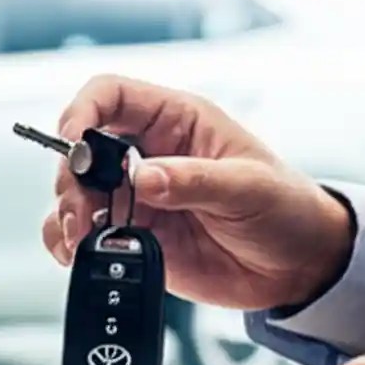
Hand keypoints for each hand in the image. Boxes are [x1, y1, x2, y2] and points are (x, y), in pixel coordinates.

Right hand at [43, 75, 355, 310]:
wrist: (298, 268)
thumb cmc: (286, 210)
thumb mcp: (249, 188)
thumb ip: (194, 181)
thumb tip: (143, 178)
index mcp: (177, 122)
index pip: (112, 96)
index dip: (84, 111)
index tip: (74, 142)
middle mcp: (148, 156)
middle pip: (82, 151)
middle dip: (72, 179)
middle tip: (84, 212)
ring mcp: (136, 198)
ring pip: (75, 194)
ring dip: (67, 214)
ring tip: (82, 238)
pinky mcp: (132, 236)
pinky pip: (82, 233)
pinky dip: (68, 243)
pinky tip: (77, 253)